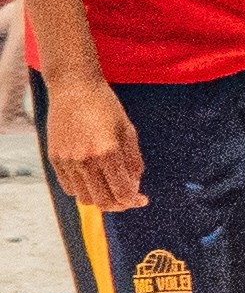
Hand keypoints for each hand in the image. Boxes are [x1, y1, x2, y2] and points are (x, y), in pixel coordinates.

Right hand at [45, 71, 143, 212]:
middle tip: (128, 198)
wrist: (74, 87)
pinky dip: (83, 190)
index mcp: (108, 151)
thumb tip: (134, 185)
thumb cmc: (105, 105)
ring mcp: (67, 161)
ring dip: (100, 199)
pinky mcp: (54, 159)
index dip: (134, 200)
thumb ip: (133, 160)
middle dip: (119, 204)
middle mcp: (85, 160)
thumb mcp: (127, 129)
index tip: (142, 199)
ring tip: (111, 189)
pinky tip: (93, 180)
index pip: (122, 192)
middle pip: (103, 201)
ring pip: (84, 198)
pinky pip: (69, 187)